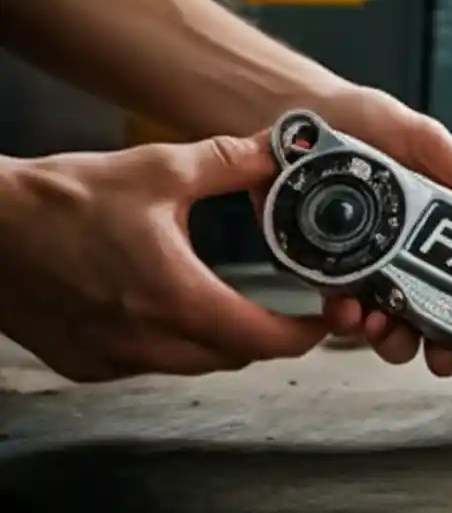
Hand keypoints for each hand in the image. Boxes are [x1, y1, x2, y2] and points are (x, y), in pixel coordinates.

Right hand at [0, 134, 328, 382]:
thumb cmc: (60, 200)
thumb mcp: (158, 169)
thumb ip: (231, 162)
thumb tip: (281, 149)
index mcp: (177, 298)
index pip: (264, 339)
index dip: (306, 335)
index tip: (327, 319)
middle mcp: (148, 341)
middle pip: (235, 357)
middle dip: (270, 337)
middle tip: (292, 312)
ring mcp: (113, 359)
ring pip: (194, 364)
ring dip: (223, 342)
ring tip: (241, 309)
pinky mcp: (84, 364)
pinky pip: (150, 365)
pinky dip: (175, 345)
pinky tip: (172, 312)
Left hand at [293, 85, 451, 376]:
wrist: (289, 117)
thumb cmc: (357, 118)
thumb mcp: (420, 139)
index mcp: (435, 227)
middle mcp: (404, 253)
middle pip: (433, 318)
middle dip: (437, 342)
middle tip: (437, 344)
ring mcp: (364, 267)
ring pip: (387, 325)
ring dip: (390, 335)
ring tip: (384, 321)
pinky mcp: (323, 272)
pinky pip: (340, 312)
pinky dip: (345, 319)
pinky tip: (346, 307)